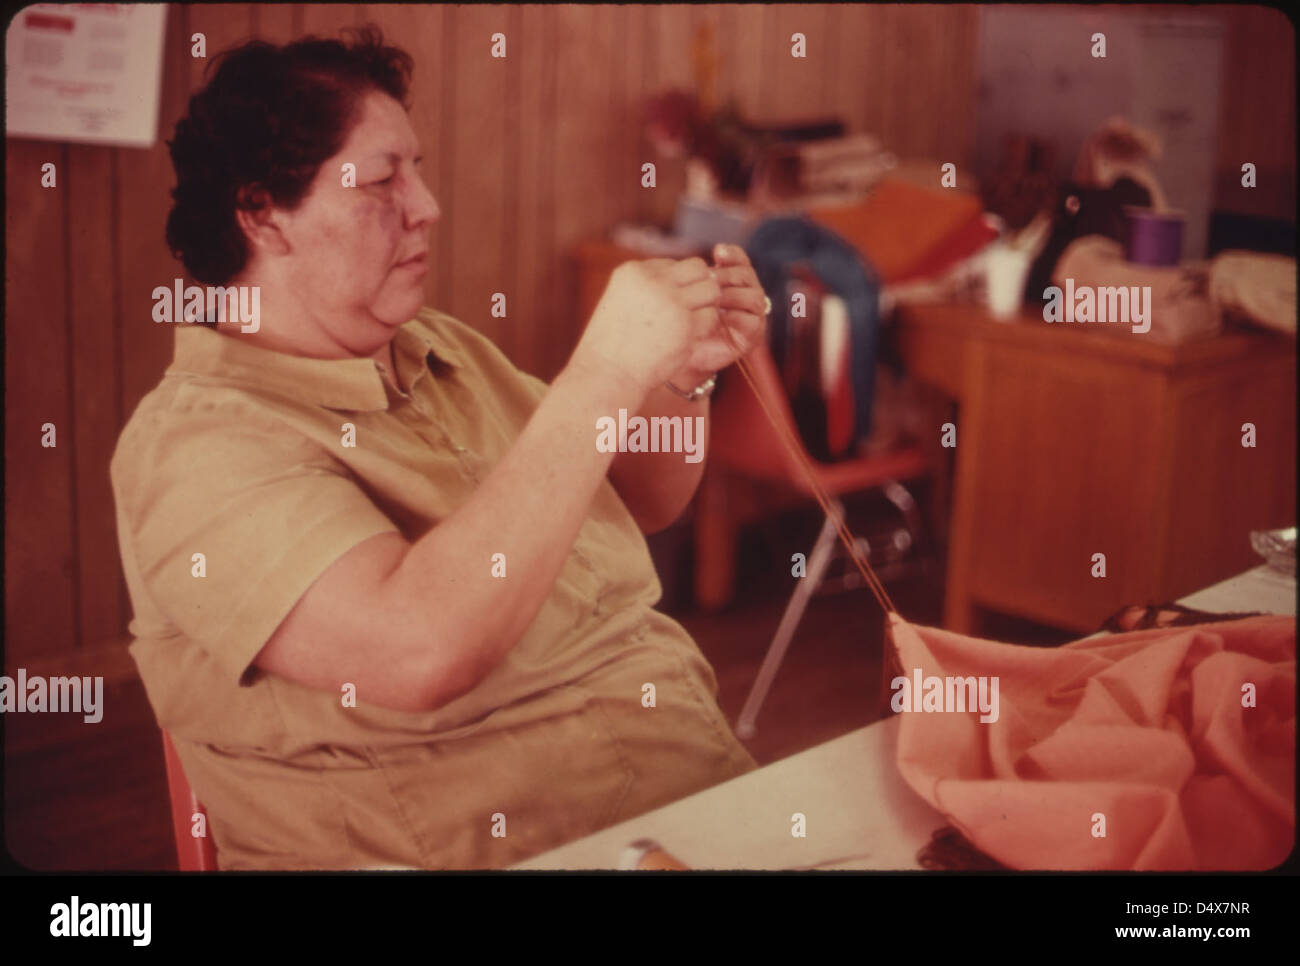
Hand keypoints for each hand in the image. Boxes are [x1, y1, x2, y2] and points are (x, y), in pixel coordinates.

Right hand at [570, 256, 721, 395]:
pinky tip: (689, 337)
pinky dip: (705, 327)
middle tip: (692, 307)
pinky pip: (711, 316)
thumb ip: (646, 288)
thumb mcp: (618, 302)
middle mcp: (653, 280)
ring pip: (710, 289)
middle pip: (697, 268)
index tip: (666, 306)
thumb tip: (680, 283)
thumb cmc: (611, 345)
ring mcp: (671, 301)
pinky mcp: (686, 324)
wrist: (607, 375)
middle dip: (700, 285)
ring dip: (706, 305)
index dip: (676, 285)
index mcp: (633, 271)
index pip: (672, 264)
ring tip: (691, 322)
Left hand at [669, 243, 767, 383]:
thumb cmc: (682, 321)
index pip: (741, 261)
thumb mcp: (687, 293)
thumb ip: (698, 275)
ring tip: (713, 299)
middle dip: (728, 275)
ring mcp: (752, 315)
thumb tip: (707, 255)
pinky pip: (753, 320)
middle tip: (710, 280)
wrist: (681, 353)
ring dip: (733, 295)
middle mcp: (746, 296)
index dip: (732, 255)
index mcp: (734, 282)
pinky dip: (736, 316)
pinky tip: (719, 316)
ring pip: (754, 296)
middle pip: (748, 275)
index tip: (717, 252)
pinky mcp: (753, 335)